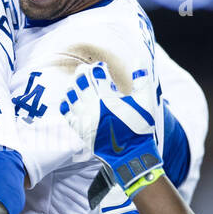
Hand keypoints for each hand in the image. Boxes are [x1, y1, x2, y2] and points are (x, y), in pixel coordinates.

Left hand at [59, 62, 161, 195]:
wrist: (131, 154)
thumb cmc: (139, 127)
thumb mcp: (145, 102)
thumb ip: (141, 79)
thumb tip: (138, 59)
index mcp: (108, 98)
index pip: (97, 74)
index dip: (98, 67)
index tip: (102, 68)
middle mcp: (93, 107)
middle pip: (80, 81)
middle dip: (83, 73)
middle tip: (86, 71)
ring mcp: (84, 119)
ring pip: (70, 96)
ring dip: (73, 87)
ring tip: (78, 85)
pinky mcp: (80, 130)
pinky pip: (67, 114)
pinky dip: (66, 104)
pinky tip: (70, 100)